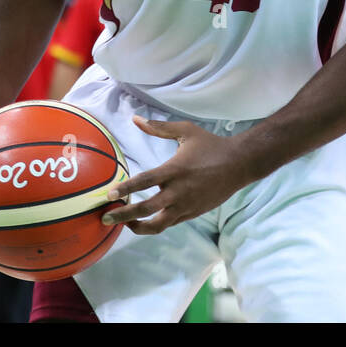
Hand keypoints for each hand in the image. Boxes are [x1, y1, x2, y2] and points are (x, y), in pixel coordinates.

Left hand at [102, 118, 250, 234]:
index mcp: (174, 170)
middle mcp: (178, 192)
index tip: (109, 194)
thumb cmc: (211, 145)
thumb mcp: (186, 131)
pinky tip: (145, 220)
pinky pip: (169, 223)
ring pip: (157, 225)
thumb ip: (159, 127)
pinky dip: (155, 223)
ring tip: (124, 224)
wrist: (239, 165)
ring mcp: (185, 206)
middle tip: (106, 217)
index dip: (125, 189)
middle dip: (123, 216)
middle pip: (145, 209)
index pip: (144, 182)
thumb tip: (135, 119)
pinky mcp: (192, 213)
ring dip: (137, 227)